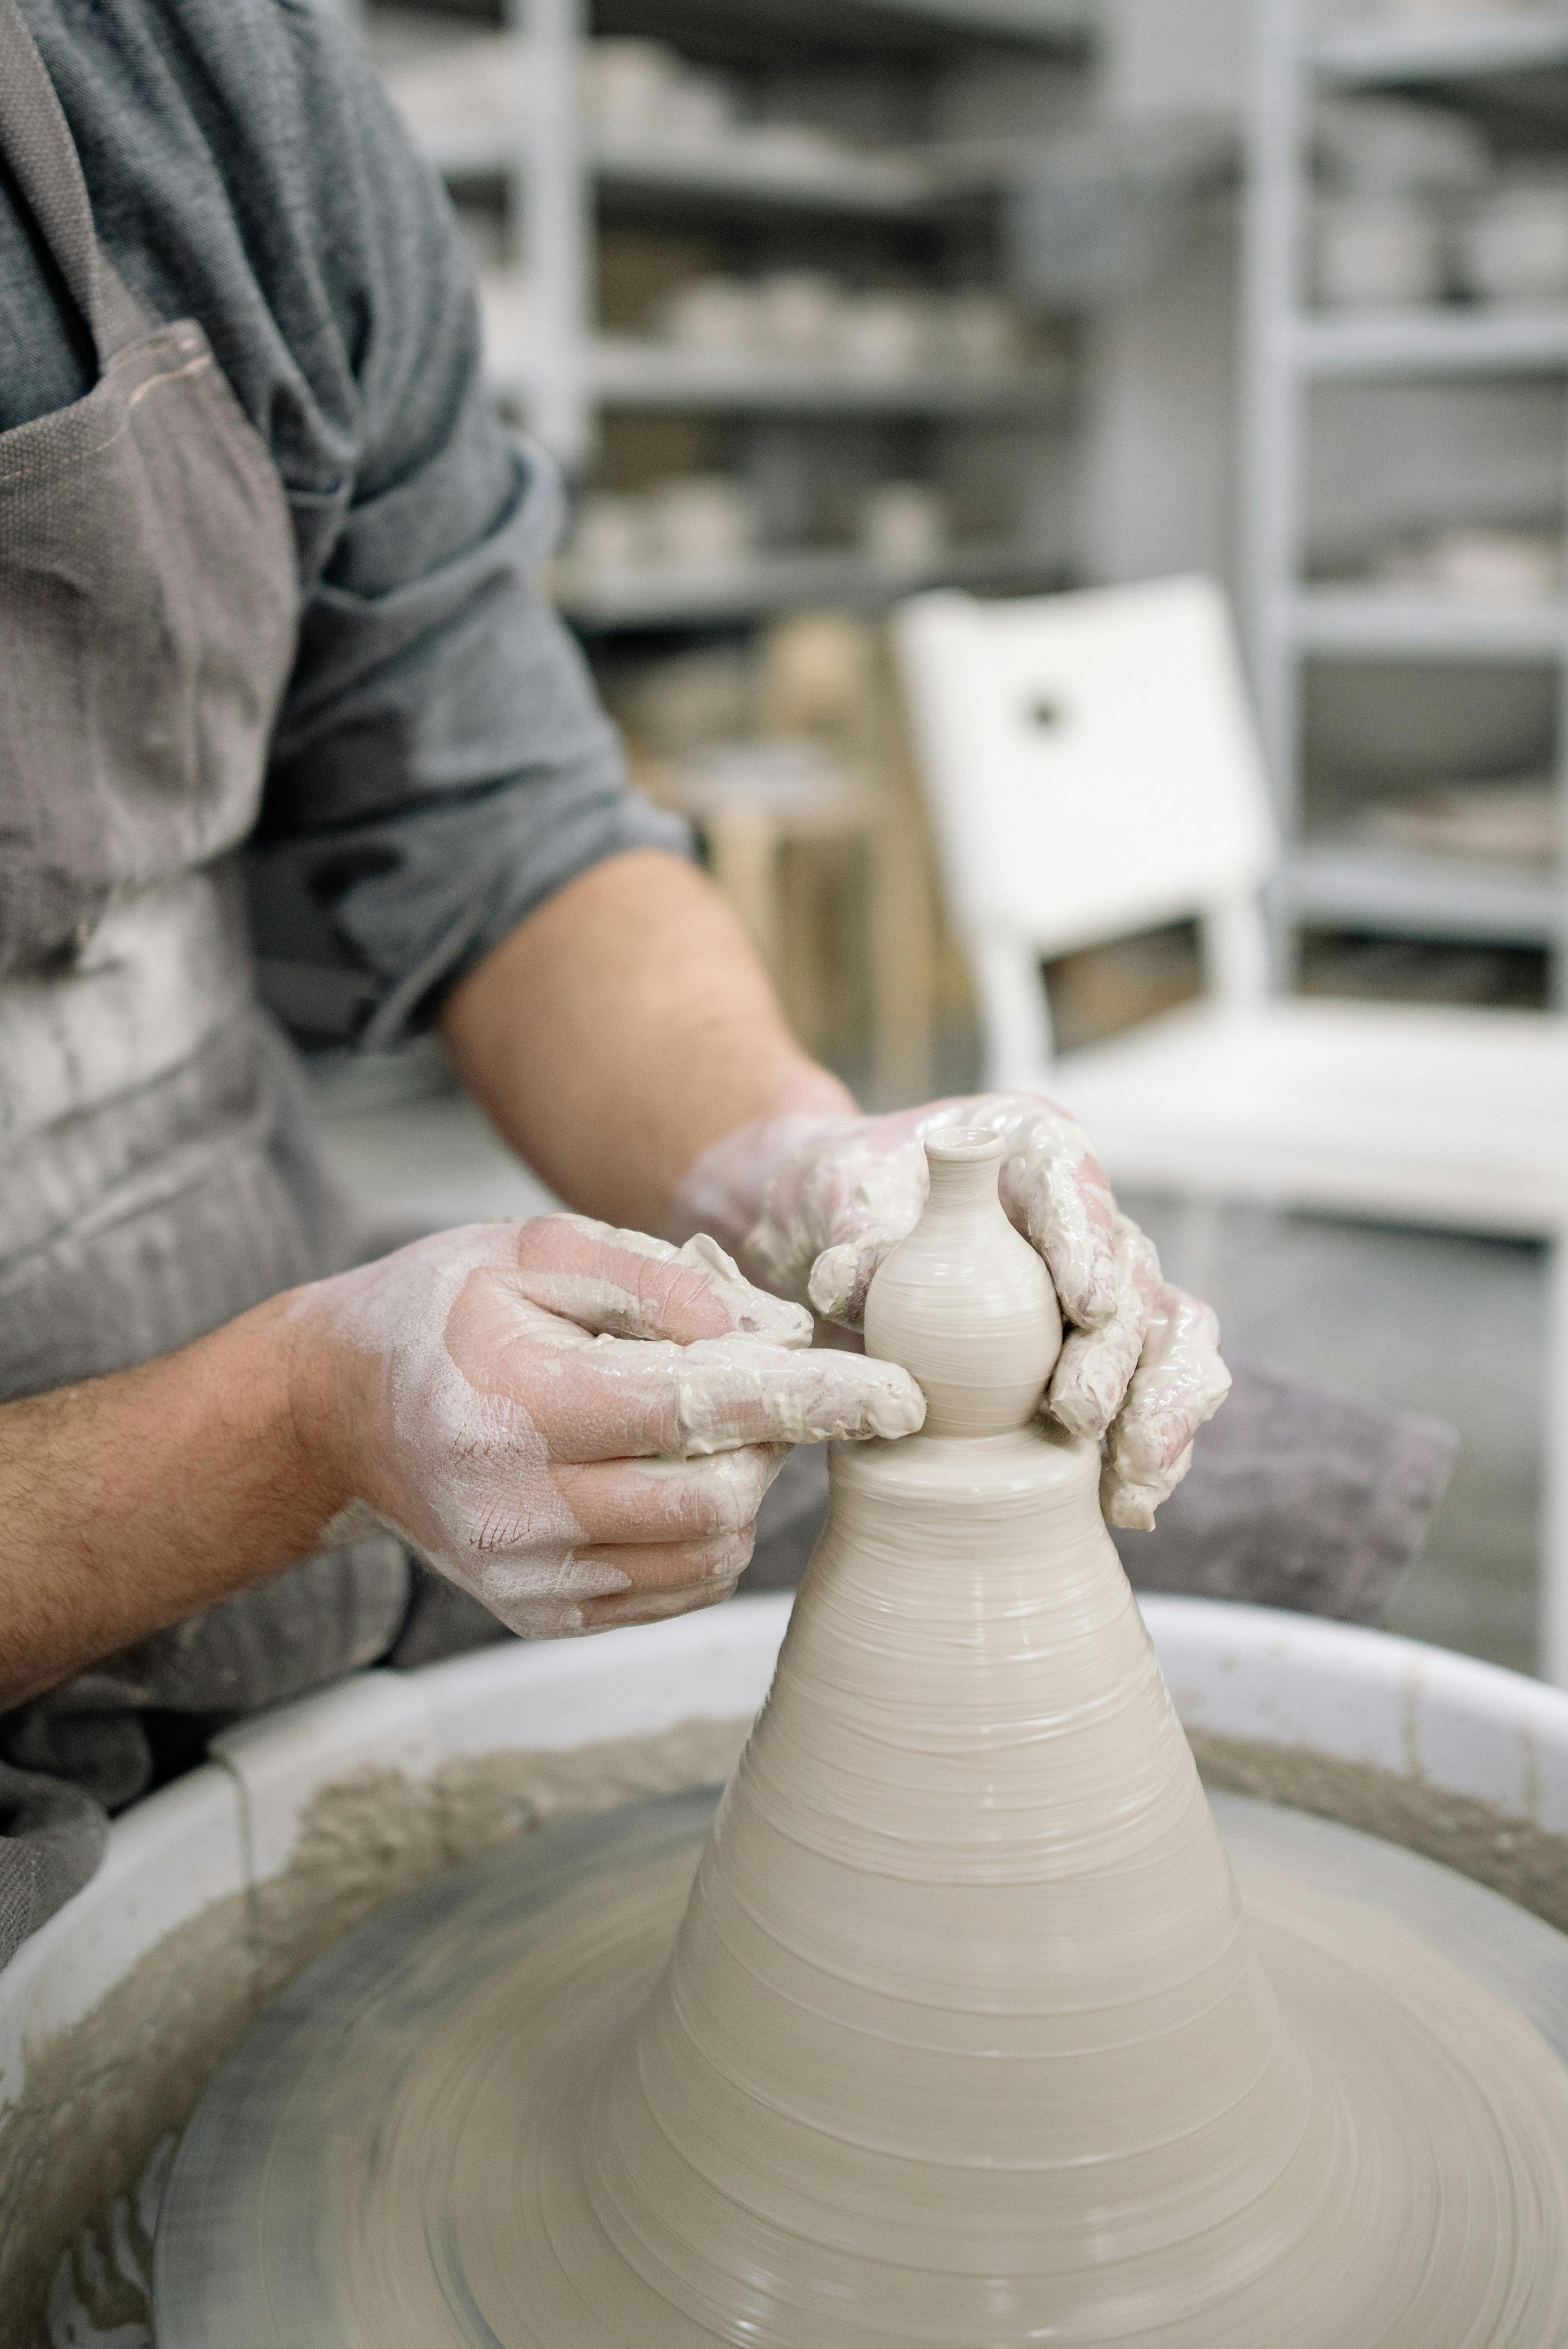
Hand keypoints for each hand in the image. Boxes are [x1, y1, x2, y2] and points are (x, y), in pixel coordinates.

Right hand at [292, 1215, 923, 1637]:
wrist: (335, 1411)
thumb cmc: (444, 1307)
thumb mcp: (532, 1247)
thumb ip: (653, 1280)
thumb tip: (762, 1337)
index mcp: (520, 1402)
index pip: (698, 1410)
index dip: (810, 1404)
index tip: (900, 1397)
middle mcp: (520, 1507)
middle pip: (715, 1502)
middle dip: (770, 1444)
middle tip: (757, 1387)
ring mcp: (528, 1575)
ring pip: (704, 1557)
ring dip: (740, 1490)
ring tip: (702, 1427)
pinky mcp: (540, 1613)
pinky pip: (672, 1588)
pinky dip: (704, 1534)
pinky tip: (670, 1474)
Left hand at [736, 1095, 1230, 1530]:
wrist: (822, 1242)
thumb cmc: (834, 1200)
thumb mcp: (827, 1199)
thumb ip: (847, 1232)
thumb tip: (844, 1279)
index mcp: (1028, 1148)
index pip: (1073, 1182)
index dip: (1089, 1242)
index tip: (1087, 1304)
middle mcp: (1080, 1215)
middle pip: (1130, 1271)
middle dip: (1118, 1351)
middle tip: (1080, 1413)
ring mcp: (1096, 1287)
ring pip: (1163, 1336)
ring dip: (1157, 1409)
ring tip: (1132, 1481)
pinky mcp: (1091, 1356)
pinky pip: (1145, 1394)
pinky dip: (1145, 1450)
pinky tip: (1129, 1503)